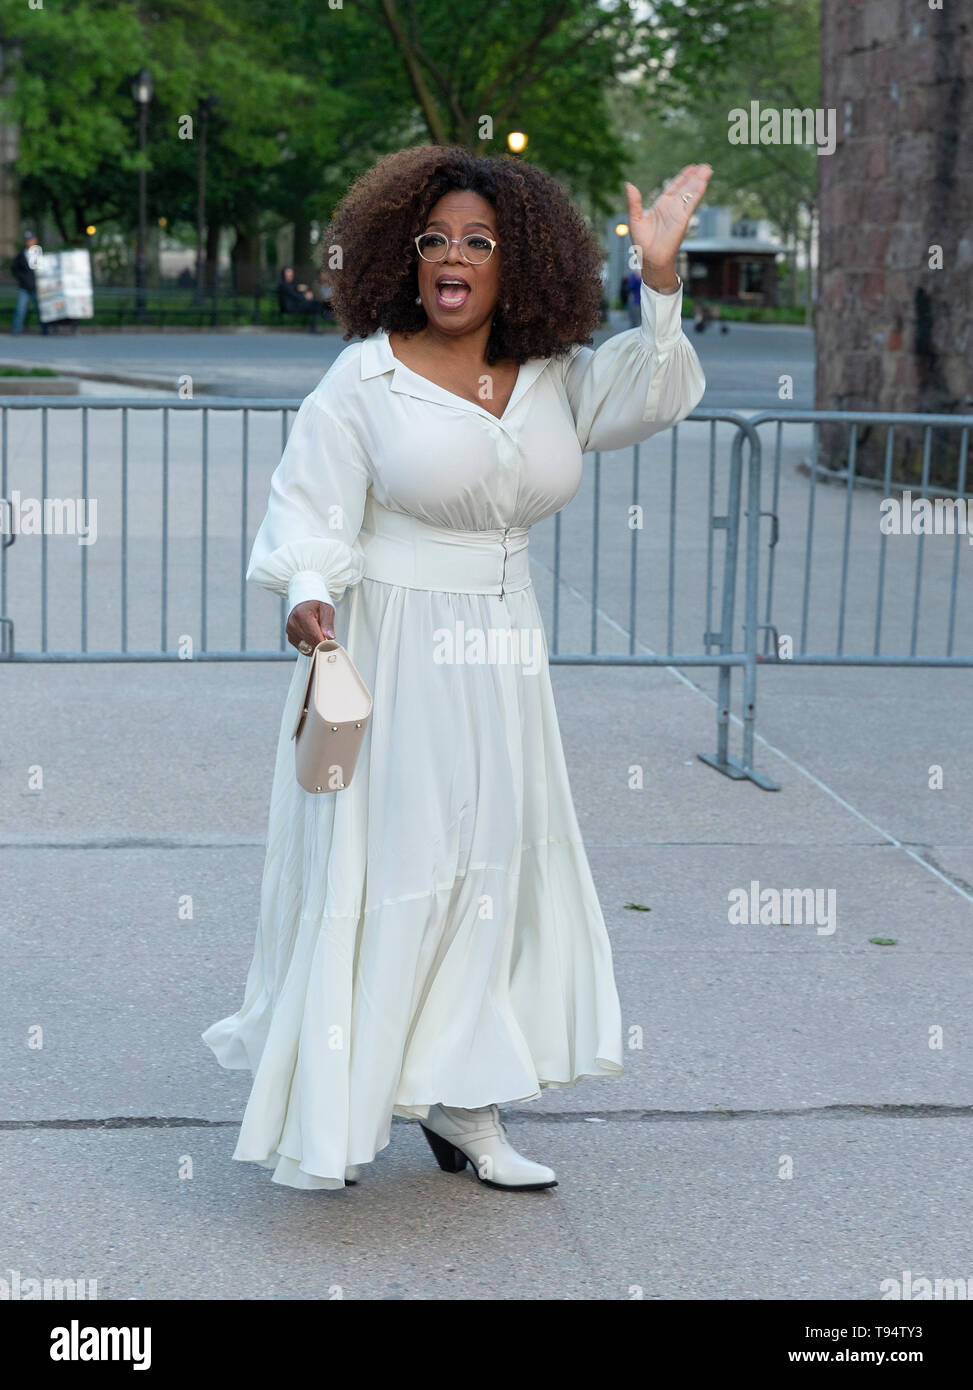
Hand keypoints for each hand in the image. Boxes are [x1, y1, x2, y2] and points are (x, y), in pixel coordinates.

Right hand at [286, 600, 334, 650]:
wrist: (306, 602)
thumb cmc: (317, 605)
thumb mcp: (327, 610)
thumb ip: (328, 624)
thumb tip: (330, 638)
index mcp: (302, 614)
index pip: (315, 636)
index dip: (325, 644)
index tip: (333, 646)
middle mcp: (293, 623)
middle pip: (310, 643)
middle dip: (321, 645)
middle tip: (330, 643)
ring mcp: (290, 630)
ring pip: (306, 647)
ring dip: (315, 645)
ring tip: (320, 636)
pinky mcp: (290, 636)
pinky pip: (302, 647)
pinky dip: (310, 645)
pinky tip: (314, 638)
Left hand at [625, 164, 711, 289]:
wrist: (650, 259)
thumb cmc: (642, 244)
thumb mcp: (635, 220)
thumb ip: (634, 202)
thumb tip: (628, 184)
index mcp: (661, 206)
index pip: (674, 187)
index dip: (683, 177)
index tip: (692, 167)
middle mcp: (671, 208)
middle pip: (686, 188)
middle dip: (695, 176)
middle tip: (705, 166)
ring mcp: (678, 213)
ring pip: (690, 193)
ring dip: (699, 181)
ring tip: (708, 169)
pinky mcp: (683, 219)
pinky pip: (691, 203)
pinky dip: (697, 193)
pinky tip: (703, 183)